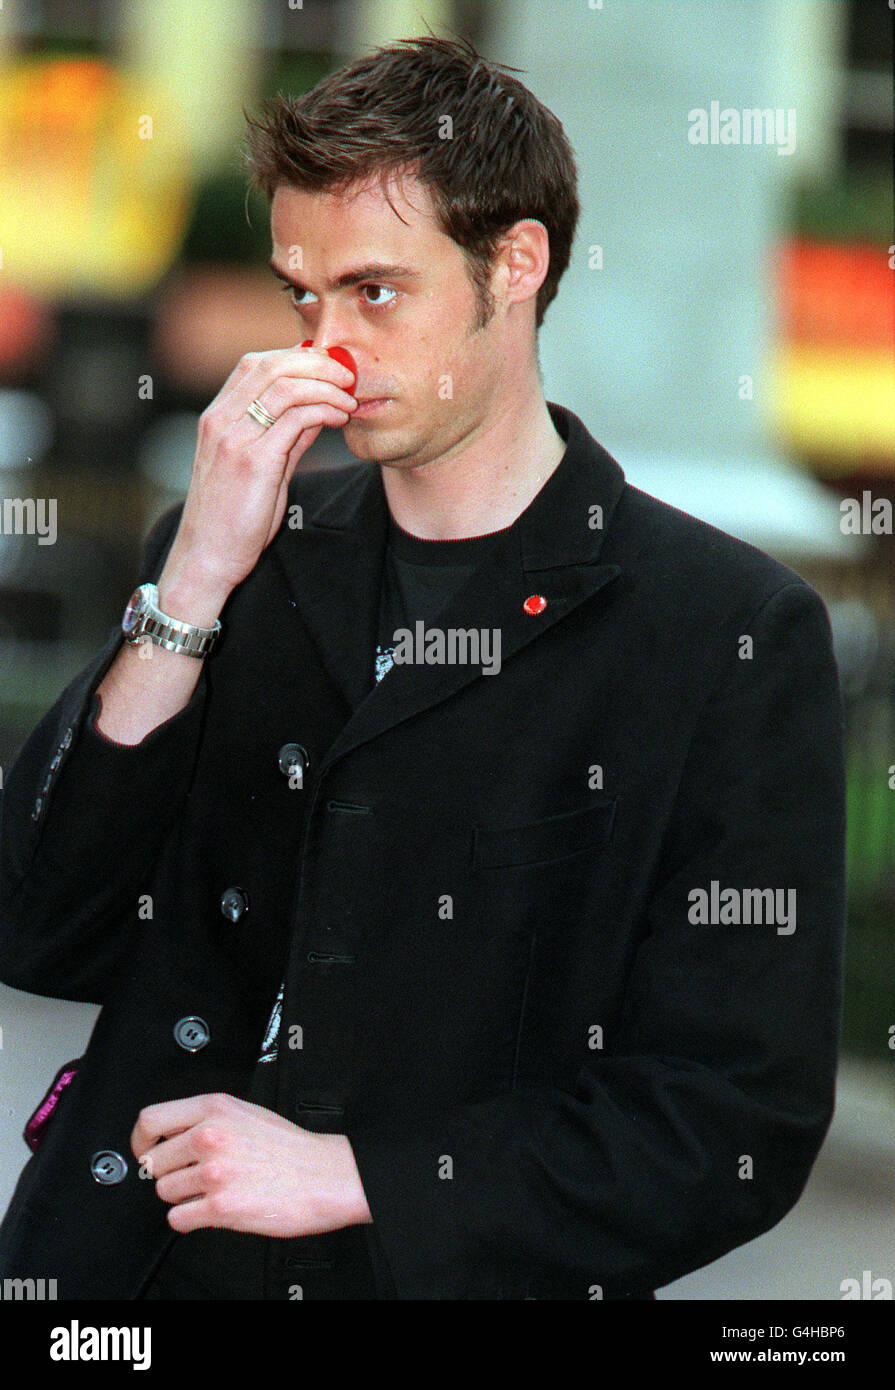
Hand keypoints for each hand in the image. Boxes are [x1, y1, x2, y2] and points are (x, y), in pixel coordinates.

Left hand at [130, 1092, 371, 1237]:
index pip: (150, 1120)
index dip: (141, 1140)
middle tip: (191, 1175)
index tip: (146, 1150)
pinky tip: (211, 1209)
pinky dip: (190, 1219)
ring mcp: (213, 1172)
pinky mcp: (219, 1207)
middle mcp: (210, 1136)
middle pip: (154, 1162)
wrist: (325, 1176)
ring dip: (183, 1196)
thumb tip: (173, 1133)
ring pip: (165, 1191)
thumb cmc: (291, 1148)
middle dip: (170, 1172)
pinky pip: (177, 1218)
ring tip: (210, 1191)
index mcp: (215, 1109)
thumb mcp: (247, 1113)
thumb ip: (208, 1118)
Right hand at [161, 343, 358, 606]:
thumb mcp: (258, 469)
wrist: (206, 557)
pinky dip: (323, 410)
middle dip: (317, 363)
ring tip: (349, 398)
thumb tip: (317, 411)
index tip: (329, 368)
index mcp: (217, 418)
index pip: (255, 364)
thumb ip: (284, 437)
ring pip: (285, 387)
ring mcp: (234, 439)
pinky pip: (294, 419)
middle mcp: (220, 421)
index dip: (296, 357)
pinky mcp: (253, 462)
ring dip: (326, 385)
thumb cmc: (231, 518)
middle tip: (348, 375)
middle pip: (271, 365)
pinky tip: (339, 418)